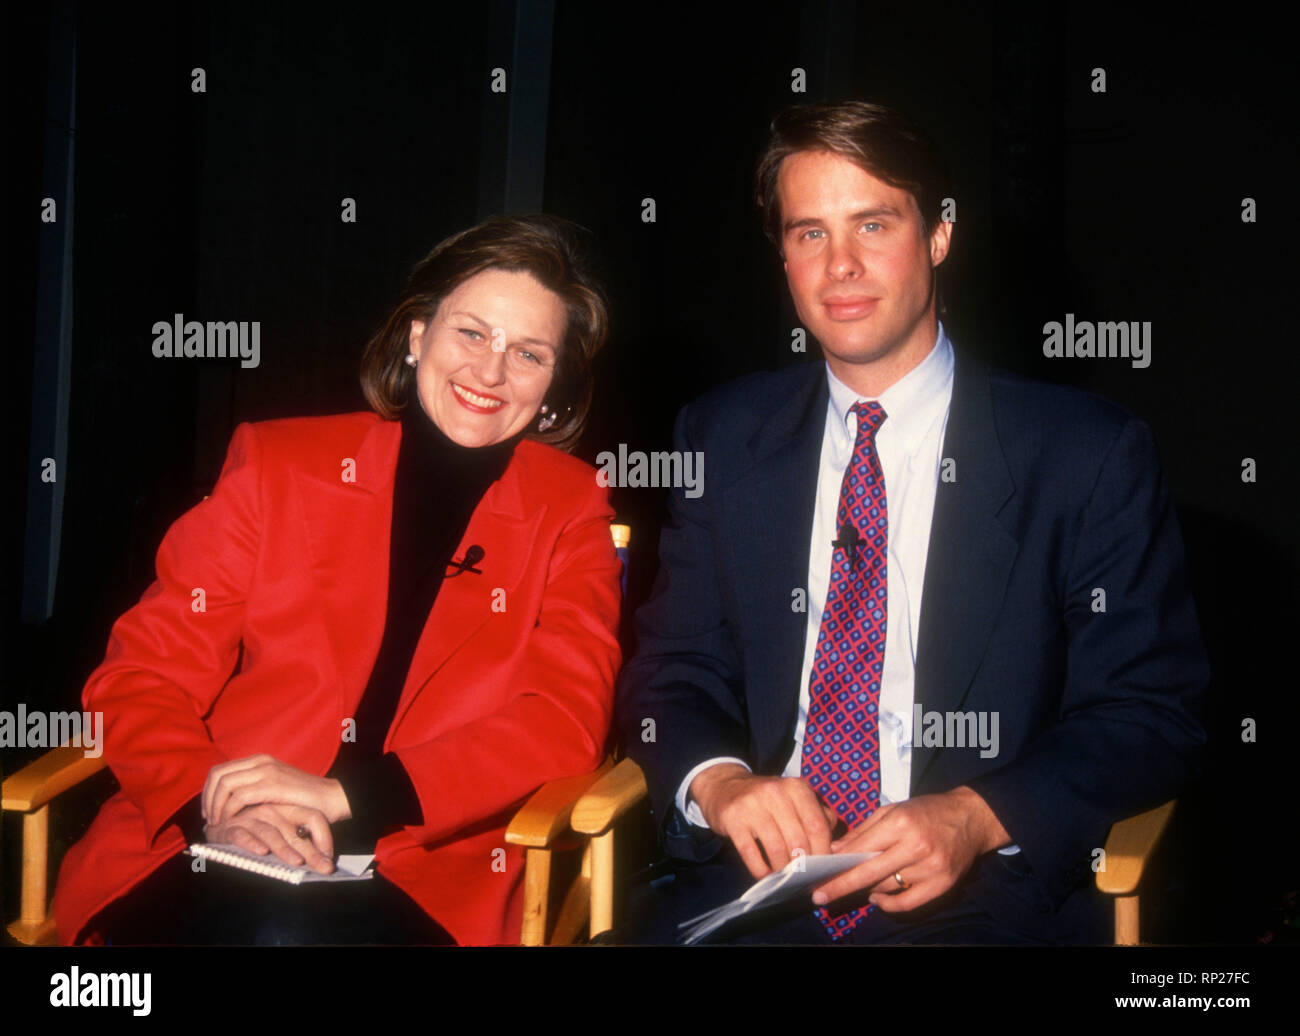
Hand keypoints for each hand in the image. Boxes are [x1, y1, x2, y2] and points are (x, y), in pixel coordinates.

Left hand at [202, 754, 351, 827]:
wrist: (332, 798)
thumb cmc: (305, 799)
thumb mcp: (276, 788)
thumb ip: (255, 788)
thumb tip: (229, 802)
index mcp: (260, 760)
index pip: (221, 770)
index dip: (208, 791)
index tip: (209, 811)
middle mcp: (261, 761)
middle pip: (218, 775)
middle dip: (207, 799)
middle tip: (209, 819)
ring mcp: (267, 771)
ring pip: (225, 784)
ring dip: (215, 806)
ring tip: (218, 823)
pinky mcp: (272, 785)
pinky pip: (238, 796)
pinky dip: (228, 811)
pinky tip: (230, 823)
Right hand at [204, 802, 335, 873]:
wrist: (218, 821)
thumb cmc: (254, 827)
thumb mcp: (281, 830)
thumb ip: (300, 841)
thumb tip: (325, 860)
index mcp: (287, 809)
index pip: (312, 817)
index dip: (324, 836)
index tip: (330, 858)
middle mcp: (271, 811)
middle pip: (294, 831)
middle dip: (310, 852)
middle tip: (324, 868)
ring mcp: (251, 818)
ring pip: (270, 833)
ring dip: (283, 849)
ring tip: (297, 862)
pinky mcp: (230, 828)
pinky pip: (241, 835)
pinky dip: (251, 843)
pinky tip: (261, 852)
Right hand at [689, 763, 840, 878]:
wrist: (724, 786)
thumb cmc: (768, 799)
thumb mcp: (794, 797)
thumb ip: (818, 815)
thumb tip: (833, 847)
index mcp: (796, 788)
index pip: (817, 826)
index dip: (822, 852)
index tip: (821, 868)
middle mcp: (775, 792)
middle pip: (798, 840)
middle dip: (803, 864)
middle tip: (802, 876)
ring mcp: (752, 805)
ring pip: (776, 849)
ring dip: (782, 869)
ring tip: (784, 876)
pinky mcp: (733, 819)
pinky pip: (751, 853)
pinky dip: (760, 870)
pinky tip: (765, 874)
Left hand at [812, 786, 1009, 911]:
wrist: (971, 817)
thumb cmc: (926, 811)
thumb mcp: (893, 810)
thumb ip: (863, 831)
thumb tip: (835, 850)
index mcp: (900, 824)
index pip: (861, 849)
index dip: (837, 864)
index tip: (818, 875)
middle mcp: (915, 847)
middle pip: (869, 873)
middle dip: (841, 886)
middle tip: (819, 896)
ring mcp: (930, 868)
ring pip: (887, 888)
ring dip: (866, 890)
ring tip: (855, 887)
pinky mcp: (942, 885)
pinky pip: (908, 904)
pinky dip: (889, 906)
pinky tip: (876, 899)